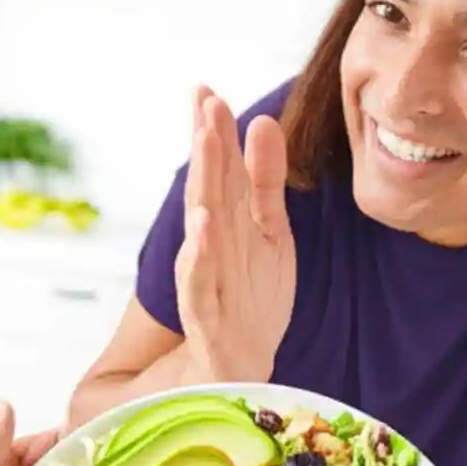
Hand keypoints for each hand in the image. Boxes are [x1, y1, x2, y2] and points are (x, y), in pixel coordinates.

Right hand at [176, 85, 296, 382]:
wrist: (240, 375)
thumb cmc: (248, 302)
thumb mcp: (267, 234)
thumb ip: (264, 180)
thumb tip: (261, 121)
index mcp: (227, 227)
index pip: (218, 173)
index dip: (213, 133)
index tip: (207, 90)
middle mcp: (212, 251)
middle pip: (210, 191)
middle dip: (208, 145)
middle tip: (206, 101)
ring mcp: (208, 286)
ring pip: (205, 229)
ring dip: (203, 185)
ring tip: (203, 142)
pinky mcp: (209, 323)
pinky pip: (200, 288)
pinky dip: (199, 258)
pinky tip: (201, 227)